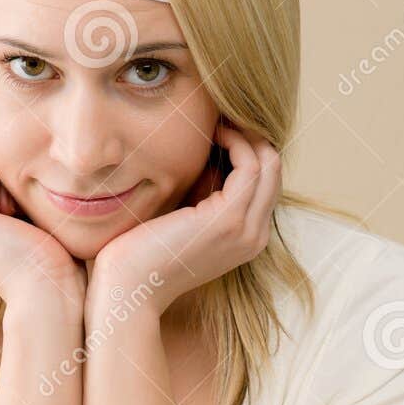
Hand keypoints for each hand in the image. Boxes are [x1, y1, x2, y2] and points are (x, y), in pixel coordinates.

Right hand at [0, 144, 85, 314]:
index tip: (20, 217)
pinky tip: (3, 219)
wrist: (49, 284)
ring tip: (11, 220)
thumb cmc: (51, 253)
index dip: (5, 178)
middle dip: (1, 178)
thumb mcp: (25, 208)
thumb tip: (6, 148)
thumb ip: (5, 184)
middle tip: (16, 219)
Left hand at [87, 122, 280, 325]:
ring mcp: (246, 230)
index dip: (248, 149)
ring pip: (268, 163)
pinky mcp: (229, 220)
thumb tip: (211, 153)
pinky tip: (212, 133)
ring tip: (216, 120)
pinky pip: (250, 165)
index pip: (265, 182)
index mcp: (246, 238)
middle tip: (222, 115)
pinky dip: (235, 141)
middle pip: (274, 169)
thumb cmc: (143, 253)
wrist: (129, 288)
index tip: (221, 127)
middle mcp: (254, 236)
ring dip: (244, 133)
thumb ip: (203, 192)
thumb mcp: (184, 216)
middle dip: (252, 136)